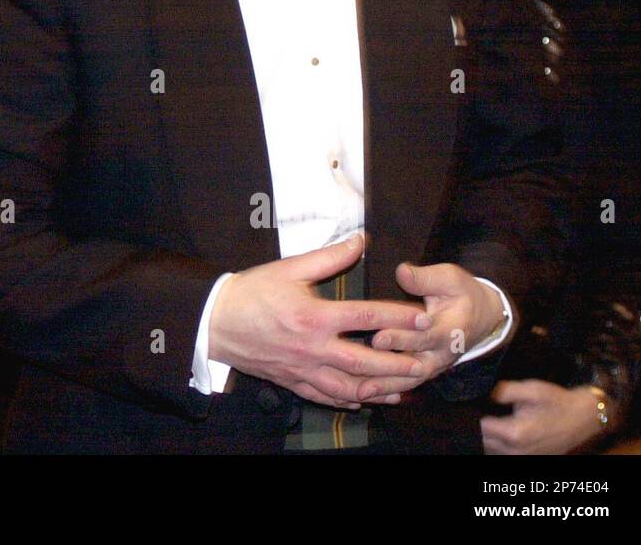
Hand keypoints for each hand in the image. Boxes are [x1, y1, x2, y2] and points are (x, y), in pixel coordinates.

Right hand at [209, 234, 429, 409]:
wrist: (216, 321)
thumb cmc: (252, 291)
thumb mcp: (289, 268)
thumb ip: (328, 257)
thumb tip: (359, 241)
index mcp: (315, 316)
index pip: (367, 317)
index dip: (398, 317)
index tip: (422, 317)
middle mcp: (314, 348)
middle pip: (366, 362)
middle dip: (399, 364)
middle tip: (425, 363)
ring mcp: (303, 369)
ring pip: (350, 387)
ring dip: (380, 390)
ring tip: (404, 389)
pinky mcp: (292, 381)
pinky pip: (325, 397)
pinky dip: (348, 400)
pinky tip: (365, 399)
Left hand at [357, 262, 506, 399]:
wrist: (483, 317)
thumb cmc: (461, 292)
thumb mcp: (449, 278)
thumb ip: (425, 278)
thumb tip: (402, 271)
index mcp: (448, 330)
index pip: (423, 337)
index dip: (402, 338)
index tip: (378, 337)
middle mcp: (441, 354)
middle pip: (414, 364)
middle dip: (389, 366)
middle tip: (363, 365)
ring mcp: (433, 366)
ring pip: (408, 381)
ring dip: (385, 387)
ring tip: (359, 393)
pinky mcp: (424, 371)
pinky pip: (406, 385)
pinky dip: (387, 392)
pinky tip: (365, 397)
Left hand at [481, 380, 605, 454]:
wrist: (584, 419)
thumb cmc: (557, 402)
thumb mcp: (531, 389)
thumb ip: (503, 391)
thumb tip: (481, 391)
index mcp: (515, 433)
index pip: (478, 427)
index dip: (470, 412)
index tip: (468, 400)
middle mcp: (515, 451)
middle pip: (481, 440)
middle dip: (476, 423)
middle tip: (475, 406)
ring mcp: (521, 458)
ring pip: (489, 449)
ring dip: (485, 434)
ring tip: (487, 416)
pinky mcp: (526, 460)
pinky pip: (500, 453)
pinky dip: (495, 442)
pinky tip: (498, 427)